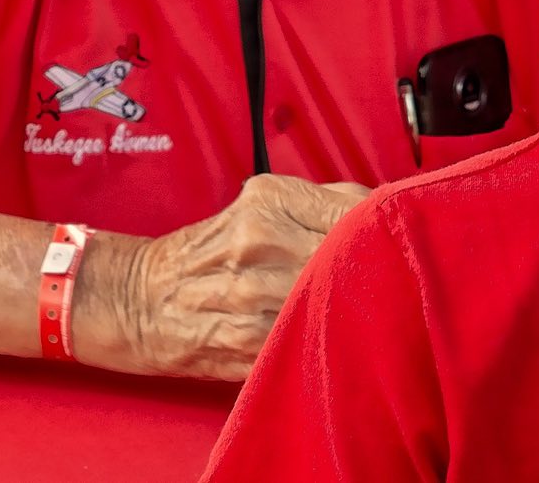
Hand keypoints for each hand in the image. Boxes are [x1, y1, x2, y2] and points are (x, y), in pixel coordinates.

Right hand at [75, 175, 368, 380]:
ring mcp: (248, 290)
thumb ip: (324, 206)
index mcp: (269, 198)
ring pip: (327, 302)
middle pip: (347, 259)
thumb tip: (392, 215)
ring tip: (354, 313)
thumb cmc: (212, 253)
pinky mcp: (241, 338)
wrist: (138, 298)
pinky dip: (314, 340)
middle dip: (371, 276)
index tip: (400, 247)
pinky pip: (297, 339)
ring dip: (348, 312)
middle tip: (387, 286)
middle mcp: (258, 237)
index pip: (355, 212)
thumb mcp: (261, 208)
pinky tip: (319, 337)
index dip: (386, 234)